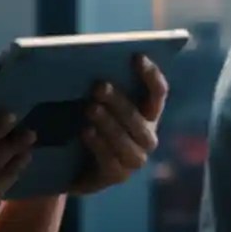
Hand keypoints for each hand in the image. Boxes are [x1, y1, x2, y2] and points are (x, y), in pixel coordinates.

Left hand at [70, 54, 168, 194]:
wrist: (71, 163)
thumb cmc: (88, 121)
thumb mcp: (96, 100)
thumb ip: (103, 85)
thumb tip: (90, 55)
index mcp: (148, 113)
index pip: (158, 93)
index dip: (151, 75)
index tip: (137, 57)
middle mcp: (147, 136)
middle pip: (139, 118)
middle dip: (119, 101)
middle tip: (99, 86)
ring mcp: (134, 159)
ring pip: (126, 141)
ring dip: (108, 123)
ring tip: (90, 108)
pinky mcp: (117, 176)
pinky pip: (111, 161)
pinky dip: (98, 145)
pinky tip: (86, 132)